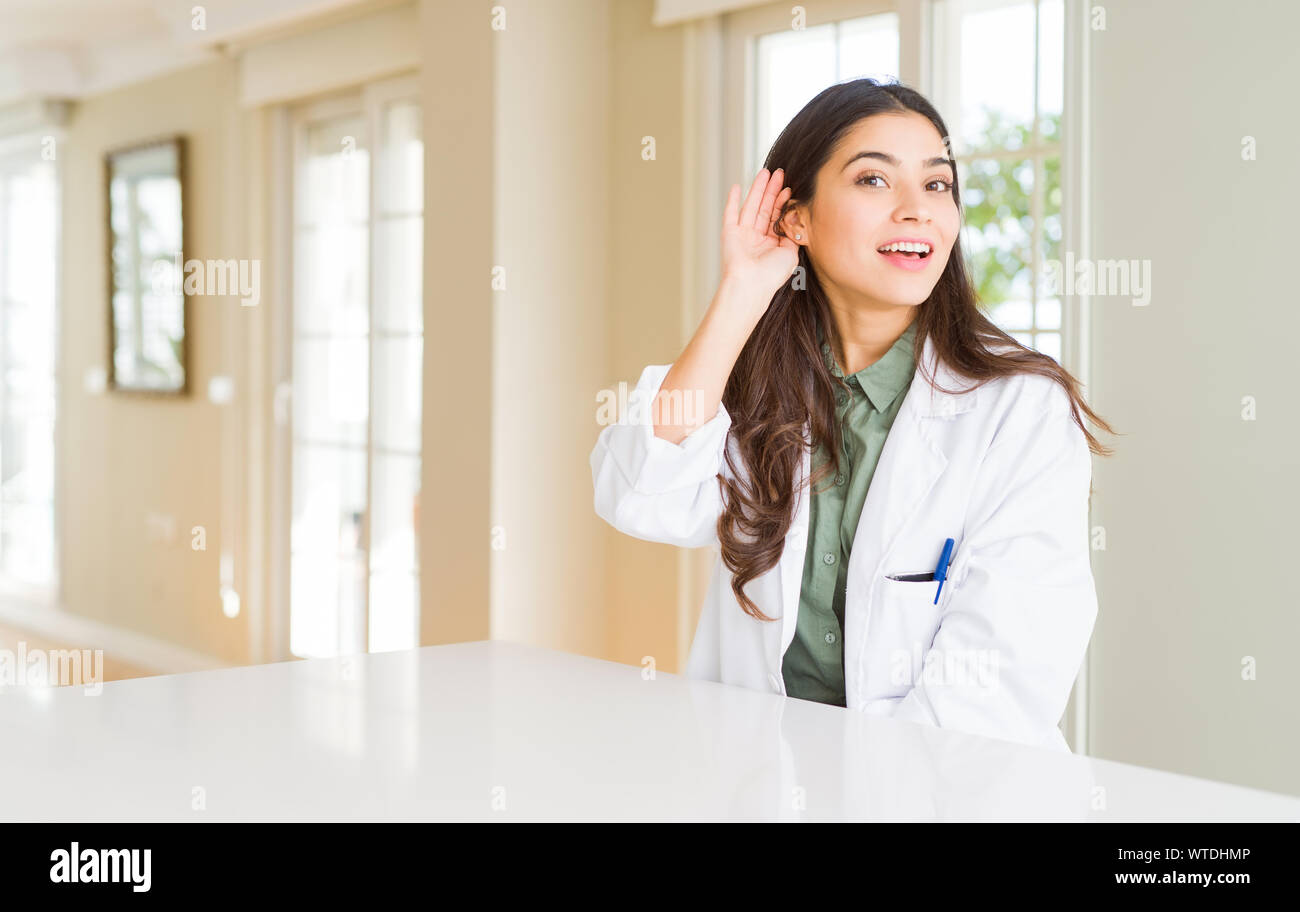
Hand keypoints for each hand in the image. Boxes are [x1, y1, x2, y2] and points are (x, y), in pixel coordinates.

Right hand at [719, 168, 798, 312]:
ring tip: (765, 173)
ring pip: (751, 207)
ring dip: (757, 190)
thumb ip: (792, 234)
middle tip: (779, 172)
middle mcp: (757, 239)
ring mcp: (743, 236)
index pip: (778, 217)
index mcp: (772, 245)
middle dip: (772, 190)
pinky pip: (731, 214)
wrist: (751, 285)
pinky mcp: (729, 234)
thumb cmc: (771, 275)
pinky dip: (732, 200)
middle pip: (765, 208)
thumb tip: (794, 217)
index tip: (790, 187)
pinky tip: (737, 186)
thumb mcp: (791, 253)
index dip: (784, 202)